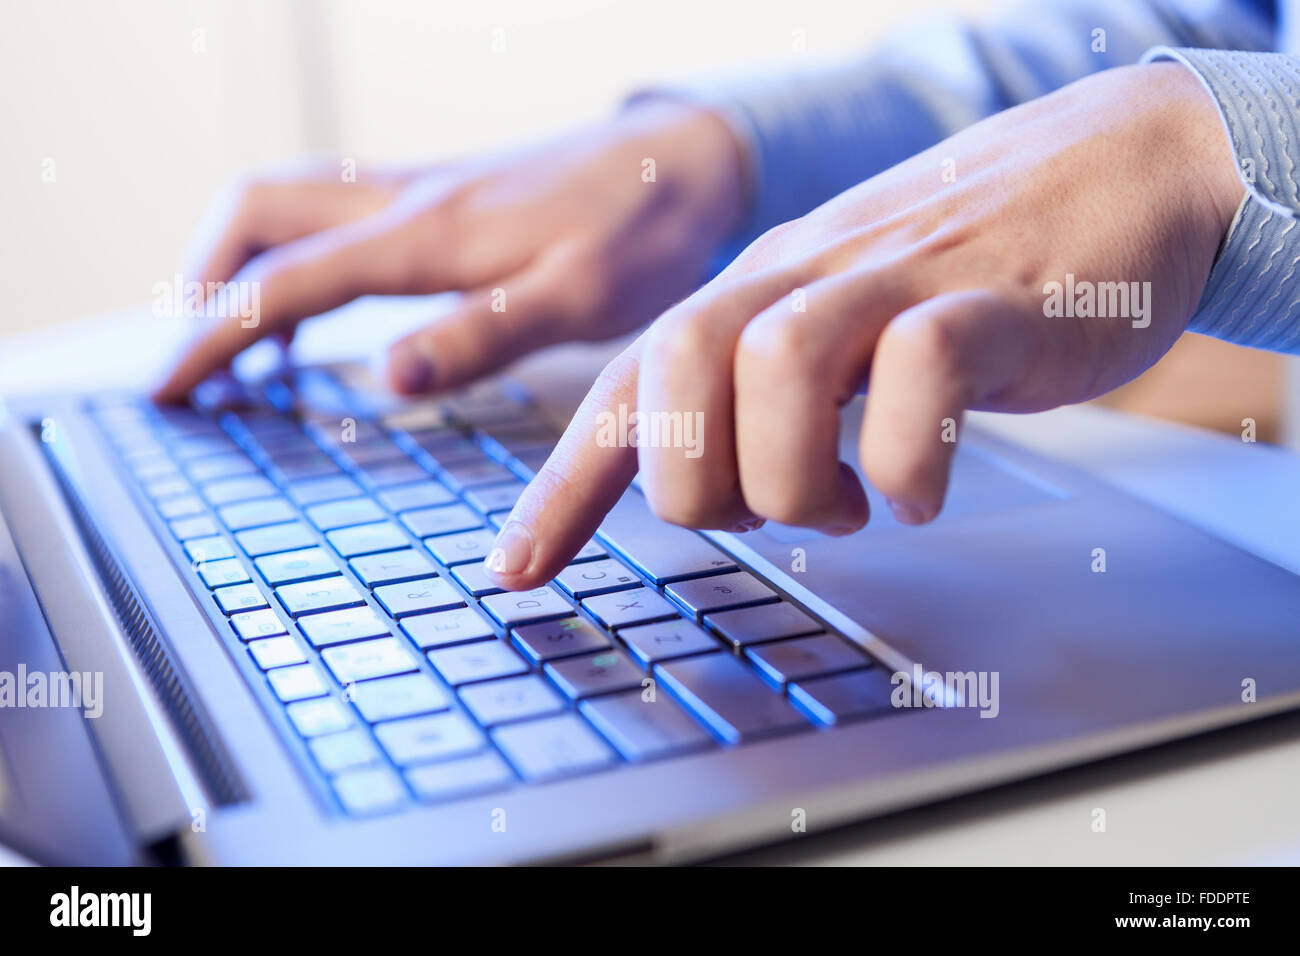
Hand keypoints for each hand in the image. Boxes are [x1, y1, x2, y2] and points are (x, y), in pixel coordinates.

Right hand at [153, 101, 745, 400]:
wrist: (691, 160)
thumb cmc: (645, 232)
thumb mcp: (578, 300)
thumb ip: (481, 337)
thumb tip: (387, 379)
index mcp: (425, 235)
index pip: (287, 282)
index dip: (217, 334)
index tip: (173, 387)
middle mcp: (406, 198)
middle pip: (257, 211)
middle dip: (203, 278)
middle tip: (194, 356)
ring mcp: (421, 188)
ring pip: (290, 200)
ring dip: (243, 260)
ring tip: (238, 339)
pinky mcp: (445, 192)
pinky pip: (337, 209)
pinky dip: (299, 253)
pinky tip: (326, 308)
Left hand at [486, 63, 1244, 588]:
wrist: (1124, 165)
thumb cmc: (969, 270)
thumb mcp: (843, 327)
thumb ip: (771, 395)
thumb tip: (721, 489)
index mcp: (756, 295)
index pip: (627, 385)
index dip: (563, 484)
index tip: (514, 570)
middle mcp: (803, 280)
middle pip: (674, 369)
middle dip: (698, 480)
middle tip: (768, 510)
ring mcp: (895, 280)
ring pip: (777, 365)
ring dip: (795, 476)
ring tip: (846, 504)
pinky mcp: (993, 297)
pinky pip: (922, 369)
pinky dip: (908, 455)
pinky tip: (922, 491)